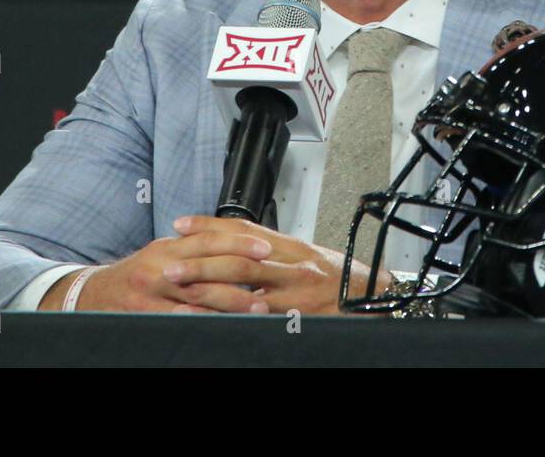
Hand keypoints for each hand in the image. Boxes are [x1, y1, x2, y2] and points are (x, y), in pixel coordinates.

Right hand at [53, 223, 275, 312]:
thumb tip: (235, 241)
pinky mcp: (146, 315)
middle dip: (242, 272)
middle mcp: (161, 266)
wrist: (95, 295)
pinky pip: (180, 318)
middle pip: (207, 266)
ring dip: (230, 302)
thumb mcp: (163, 252)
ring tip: (257, 306)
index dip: (239, 242)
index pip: (209, 239)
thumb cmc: (137, 274)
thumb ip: (194, 247)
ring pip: (197, 295)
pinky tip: (224, 324)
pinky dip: (204, 321)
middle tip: (269, 276)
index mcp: (169, 247)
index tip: (265, 247)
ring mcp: (153, 292)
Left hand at [163, 215, 396, 314]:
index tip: (180, 225)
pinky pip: (261, 315)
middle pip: (237, 255)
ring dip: (208, 288)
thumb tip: (239, 247)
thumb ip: (274, 252)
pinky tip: (215, 318)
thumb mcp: (307, 255)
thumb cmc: (341, 277)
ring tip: (181, 290)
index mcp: (290, 245)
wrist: (375, 295)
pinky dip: (236, 315)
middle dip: (199, 260)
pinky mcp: (299, 314)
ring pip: (245, 284)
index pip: (242, 228)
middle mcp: (291, 262)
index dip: (208, 225)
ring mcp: (295, 289)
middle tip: (168, 265)